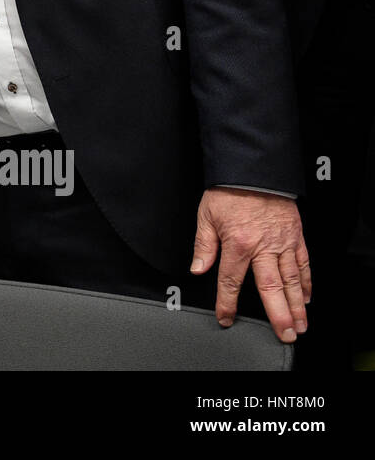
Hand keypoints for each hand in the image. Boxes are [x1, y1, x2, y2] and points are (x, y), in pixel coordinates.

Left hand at [190, 188, 309, 342]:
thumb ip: (204, 245)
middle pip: (270, 288)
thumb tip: (198, 268)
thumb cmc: (229, 190)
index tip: (226, 318)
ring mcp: (282, 243)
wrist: (253, 170)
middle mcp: (262, 247)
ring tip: (299, 324)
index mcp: (237, 243)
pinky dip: (305, 282)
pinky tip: (305, 297)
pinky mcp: (295, 236)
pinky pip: (303, 263)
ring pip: (291, 280)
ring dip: (296, 305)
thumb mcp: (206, 215)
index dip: (227, 303)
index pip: (230, 281)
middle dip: (277, 314)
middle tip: (284, 333)